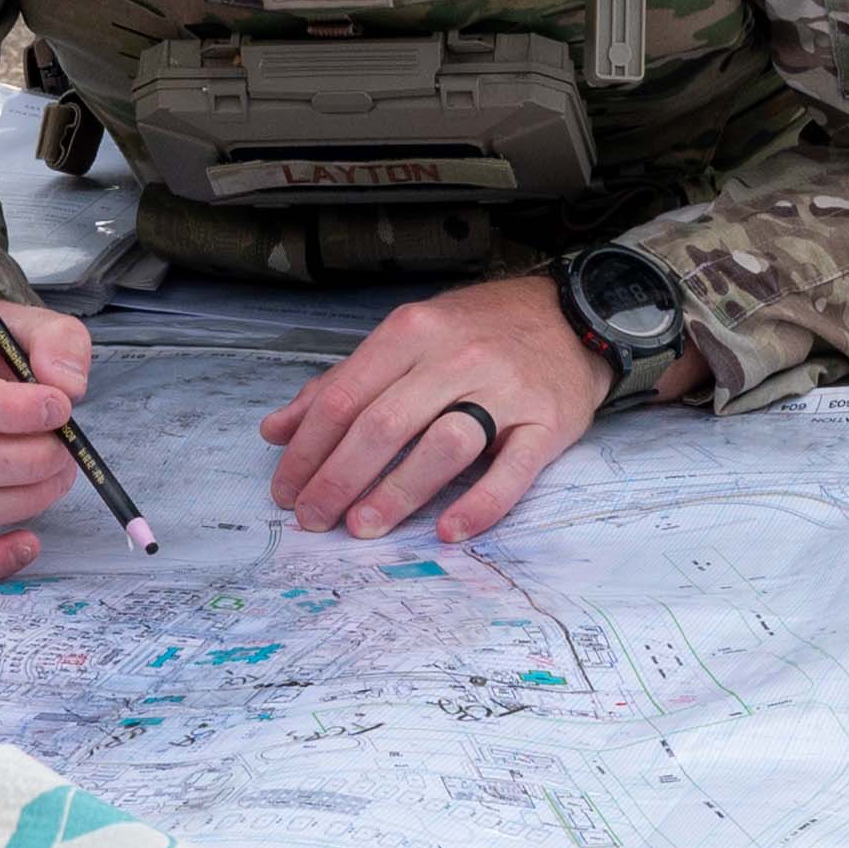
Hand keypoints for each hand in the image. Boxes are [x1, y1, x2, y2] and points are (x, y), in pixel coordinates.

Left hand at [261, 271, 634, 545]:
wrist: (573, 316)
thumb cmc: (479, 332)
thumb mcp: (407, 339)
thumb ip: (341, 383)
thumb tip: (276, 430)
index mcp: (411, 333)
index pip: (344, 397)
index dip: (307, 449)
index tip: (286, 490)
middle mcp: (455, 357)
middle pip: (383, 424)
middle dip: (338, 478)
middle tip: (313, 519)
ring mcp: (505, 389)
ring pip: (441, 444)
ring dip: (396, 492)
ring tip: (361, 528)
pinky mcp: (548, 423)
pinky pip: (512, 471)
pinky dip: (480, 505)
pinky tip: (447, 531)